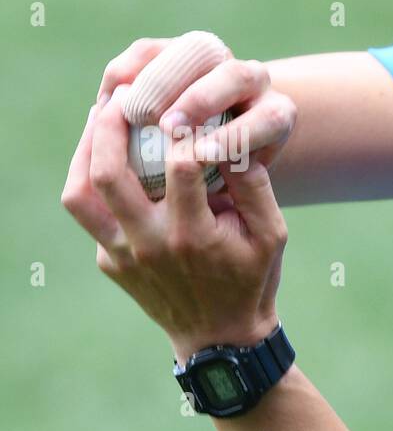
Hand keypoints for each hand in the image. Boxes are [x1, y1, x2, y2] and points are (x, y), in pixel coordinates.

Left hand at [61, 99, 288, 361]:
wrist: (221, 338)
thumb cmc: (253, 278)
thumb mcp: (273, 235)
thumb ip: (256, 187)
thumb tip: (234, 137)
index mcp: (195, 237)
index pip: (182, 166)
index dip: (184, 127)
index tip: (185, 104)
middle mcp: (150, 245)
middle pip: (110, 173)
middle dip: (112, 124)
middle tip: (123, 93)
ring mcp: (122, 256)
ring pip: (82, 193)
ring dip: (86, 148)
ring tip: (102, 116)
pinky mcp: (109, 261)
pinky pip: (89, 214)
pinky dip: (92, 178)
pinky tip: (107, 152)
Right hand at [96, 36, 297, 175]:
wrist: (220, 153)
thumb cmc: (231, 191)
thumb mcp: (244, 197)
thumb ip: (242, 188)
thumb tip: (216, 188)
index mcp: (277, 117)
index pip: (269, 119)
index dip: (236, 137)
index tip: (203, 157)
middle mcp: (254, 82)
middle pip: (236, 76)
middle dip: (199, 101)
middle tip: (166, 127)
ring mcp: (216, 60)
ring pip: (192, 52)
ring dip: (159, 82)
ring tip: (130, 112)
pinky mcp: (176, 51)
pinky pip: (149, 51)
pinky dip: (127, 72)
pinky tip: (108, 100)